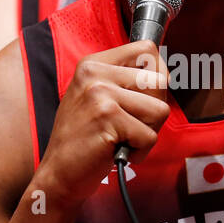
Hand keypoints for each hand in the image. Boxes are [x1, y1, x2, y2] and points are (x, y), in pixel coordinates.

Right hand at [34, 41, 168, 208]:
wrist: (59, 173)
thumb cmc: (84, 139)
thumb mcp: (96, 97)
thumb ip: (124, 81)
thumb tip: (164, 74)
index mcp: (93, 64)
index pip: (147, 50)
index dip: (157, 75)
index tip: (145, 97)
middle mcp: (95, 73)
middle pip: (160, 81)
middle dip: (154, 110)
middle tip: (130, 125)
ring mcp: (100, 94)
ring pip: (160, 110)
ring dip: (148, 132)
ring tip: (123, 138)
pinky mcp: (108, 118)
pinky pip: (150, 136)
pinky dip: (140, 151)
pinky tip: (118, 151)